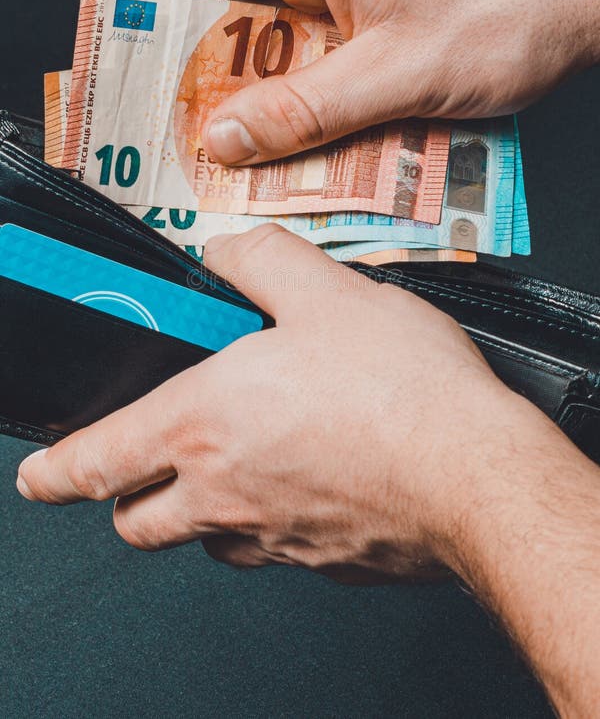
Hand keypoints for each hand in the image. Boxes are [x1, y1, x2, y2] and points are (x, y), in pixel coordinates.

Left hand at [17, 225, 522, 582]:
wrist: (476, 473)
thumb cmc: (402, 390)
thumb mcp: (324, 289)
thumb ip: (260, 260)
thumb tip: (227, 252)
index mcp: (204, 424)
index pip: (96, 463)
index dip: (55, 471)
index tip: (38, 477)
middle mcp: (225, 492)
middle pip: (137, 524)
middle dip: (126, 499)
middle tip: (145, 466)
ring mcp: (273, 537)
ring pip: (207, 540)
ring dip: (203, 510)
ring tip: (241, 461)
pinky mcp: (321, 561)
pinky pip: (274, 548)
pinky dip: (270, 520)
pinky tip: (311, 478)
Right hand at [157, 0, 599, 165]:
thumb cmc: (514, 5)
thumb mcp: (397, 75)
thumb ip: (305, 111)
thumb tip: (226, 136)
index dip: (172, 19)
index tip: (170, 83)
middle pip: (243, 1)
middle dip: (230, 73)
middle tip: (229, 136)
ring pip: (290, 24)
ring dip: (284, 83)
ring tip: (287, 138)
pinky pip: (332, 30)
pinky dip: (324, 75)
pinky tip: (340, 116)